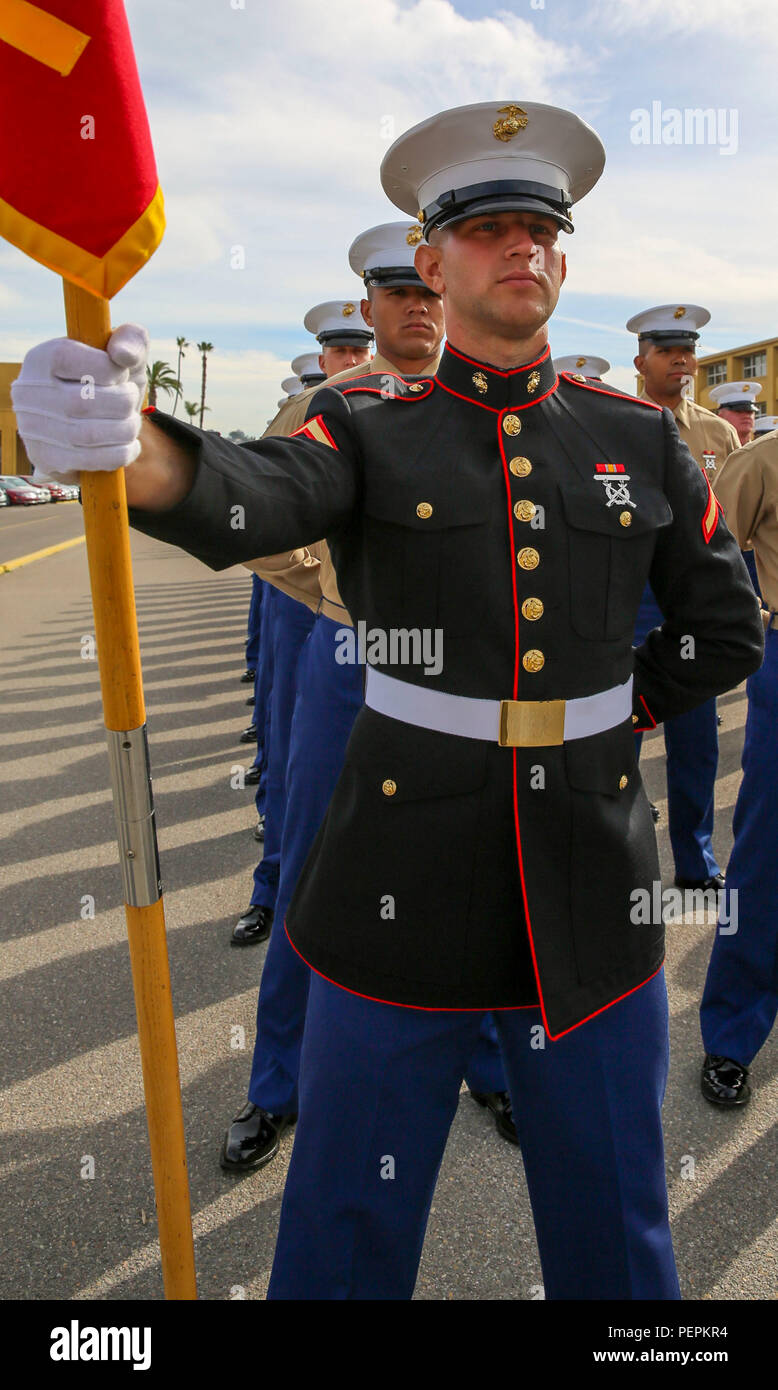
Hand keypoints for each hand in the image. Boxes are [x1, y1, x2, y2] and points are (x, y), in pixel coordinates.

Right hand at [11, 324, 148, 482]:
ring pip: (89, 435)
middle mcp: (28, 393)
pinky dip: (122, 453)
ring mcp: (33, 428)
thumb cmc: (108, 383)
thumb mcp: (122, 356)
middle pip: (83, 401)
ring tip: (132, 422)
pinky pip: (93, 460)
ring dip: (126, 429)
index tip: (120, 374)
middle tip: (130, 400)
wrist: (92, 426)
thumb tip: (121, 354)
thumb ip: (131, 340)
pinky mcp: (46, 458)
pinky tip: (128, 444)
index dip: (108, 369)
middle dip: (123, 402)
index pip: (69, 358)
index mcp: (42, 358)